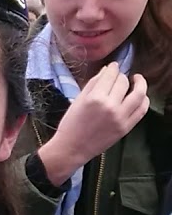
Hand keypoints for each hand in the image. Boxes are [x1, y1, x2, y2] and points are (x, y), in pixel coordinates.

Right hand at [39, 64, 148, 185]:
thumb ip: (93, 84)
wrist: (72, 148)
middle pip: (123, 83)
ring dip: (140, 84)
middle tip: (119, 77)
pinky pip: (142, 110)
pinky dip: (143, 100)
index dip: (113, 68)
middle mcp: (110, 106)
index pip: (110, 75)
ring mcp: (120, 117)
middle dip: (122, 77)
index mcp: (94, 98)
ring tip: (137, 80)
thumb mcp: (78, 100)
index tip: (113, 66)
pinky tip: (140, 96)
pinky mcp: (126, 127)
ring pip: (139, 94)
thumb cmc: (71, 124)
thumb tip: (107, 70)